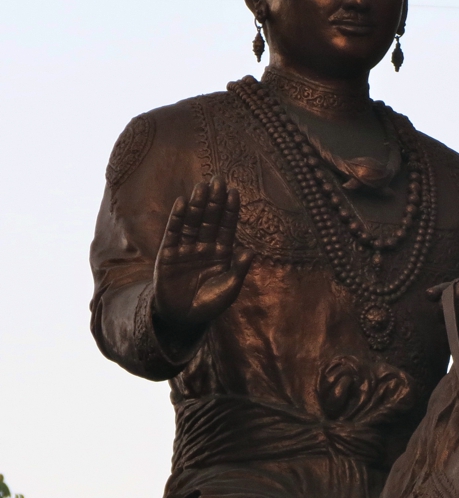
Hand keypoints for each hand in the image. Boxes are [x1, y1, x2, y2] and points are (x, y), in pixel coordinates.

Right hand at [153, 177, 253, 334]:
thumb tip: (250, 250)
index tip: (235, 191)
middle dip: (215, 200)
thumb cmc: (210, 303)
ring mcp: (187, 250)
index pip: (228, 226)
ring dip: (197, 204)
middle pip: (210, 219)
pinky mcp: (169, 256)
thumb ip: (239, 269)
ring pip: (193, 222)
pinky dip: (177, 219)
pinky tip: (181, 203)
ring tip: (202, 185)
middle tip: (219, 178)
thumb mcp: (229, 288)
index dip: (231, 209)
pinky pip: (173, 234)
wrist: (184, 319)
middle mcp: (205, 247)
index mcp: (222, 253)